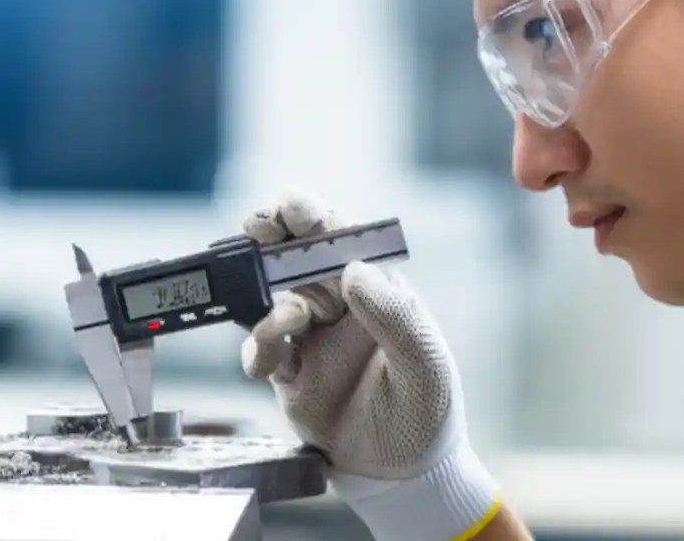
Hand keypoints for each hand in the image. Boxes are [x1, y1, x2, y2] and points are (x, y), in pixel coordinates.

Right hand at [241, 190, 501, 539]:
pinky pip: (260, 346)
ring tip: (285, 326)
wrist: (402, 474)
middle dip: (272, 234)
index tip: (295, 208)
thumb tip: (355, 270)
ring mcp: (311, 336)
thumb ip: (394, 317)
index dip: (316, 216)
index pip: (344, 239)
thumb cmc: (427, 413)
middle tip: (256, 226)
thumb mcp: (423, 365)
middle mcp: (341, 305)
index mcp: (378, 291)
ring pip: (272, 296)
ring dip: (267, 301)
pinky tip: (268, 363)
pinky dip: (256, 348)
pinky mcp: (289, 371)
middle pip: (297, 254)